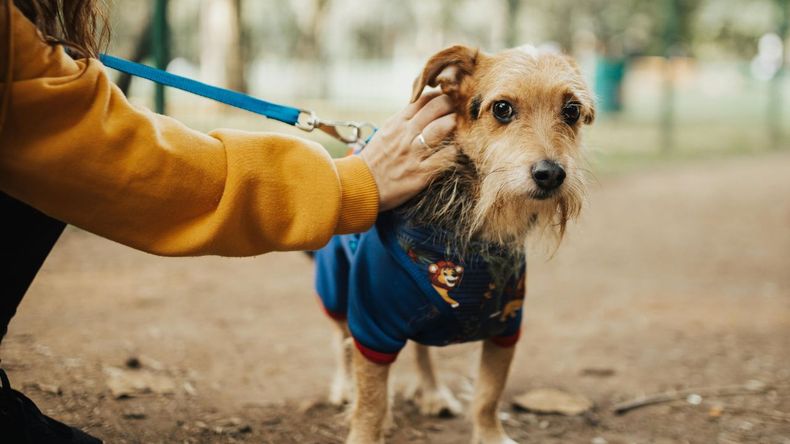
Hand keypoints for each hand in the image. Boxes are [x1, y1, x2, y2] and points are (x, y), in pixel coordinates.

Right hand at [360, 93, 457, 211]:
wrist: (361, 185)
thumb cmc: (375, 158)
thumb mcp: (386, 132)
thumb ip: (404, 119)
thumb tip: (424, 107)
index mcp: (398, 123)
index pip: (424, 100)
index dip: (440, 97)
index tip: (448, 100)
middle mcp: (406, 135)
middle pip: (436, 108)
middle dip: (452, 105)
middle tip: (460, 111)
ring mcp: (414, 154)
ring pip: (442, 128)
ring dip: (454, 125)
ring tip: (459, 128)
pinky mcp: (421, 174)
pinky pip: (444, 158)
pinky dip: (453, 152)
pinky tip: (455, 151)